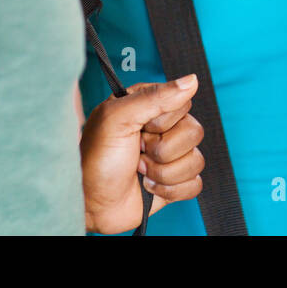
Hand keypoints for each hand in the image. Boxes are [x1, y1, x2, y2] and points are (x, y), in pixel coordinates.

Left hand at [80, 75, 204, 233]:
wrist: (91, 206)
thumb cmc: (95, 160)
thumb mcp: (117, 119)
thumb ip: (155, 97)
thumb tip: (192, 81)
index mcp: (150, 106)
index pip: (183, 104)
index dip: (162, 122)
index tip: (139, 129)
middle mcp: (163, 129)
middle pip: (194, 132)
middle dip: (162, 151)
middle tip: (136, 153)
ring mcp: (171, 156)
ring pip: (196, 160)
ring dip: (164, 173)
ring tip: (139, 172)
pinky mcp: (175, 181)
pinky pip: (194, 184)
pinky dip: (170, 191)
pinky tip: (149, 188)